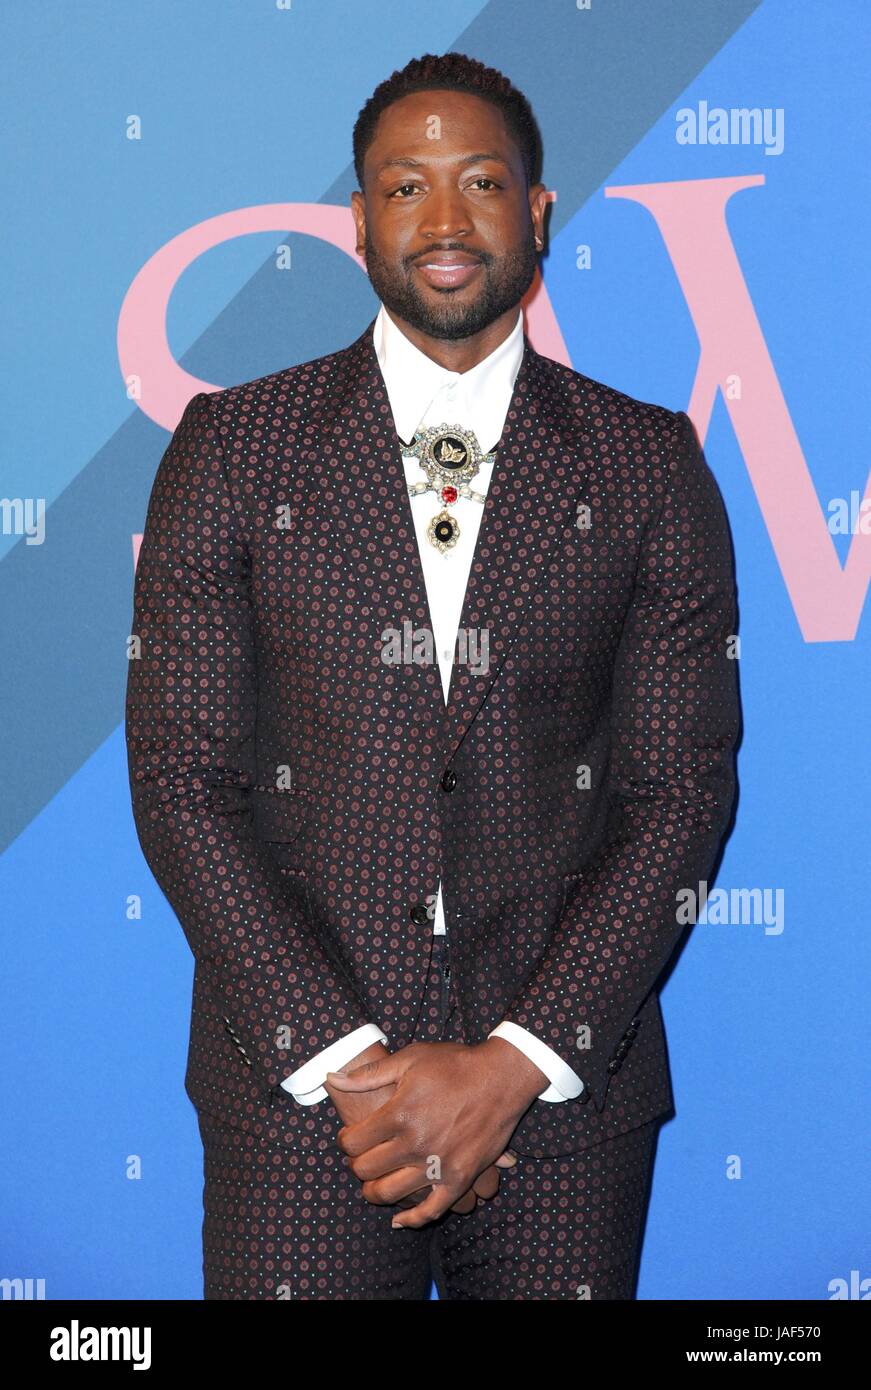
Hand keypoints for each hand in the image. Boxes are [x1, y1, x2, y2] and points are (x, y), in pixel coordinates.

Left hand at [327, 1037, 545, 1227]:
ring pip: (390, 1194)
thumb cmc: (453, 1064)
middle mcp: (415, 1143)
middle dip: (356, 1166)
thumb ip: (368, 1074)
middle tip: (359, 1159)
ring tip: (374, 1182)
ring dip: (374, 1192)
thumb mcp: (409, 1060)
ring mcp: (438, 1165)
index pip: (352, 1142)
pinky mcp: (459, 1178)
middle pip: (366, 1170)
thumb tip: (331, 1077)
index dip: (344, 1141)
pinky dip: (411, 1220)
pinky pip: (431, 1211)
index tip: (348, 1137)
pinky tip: (399, 1220)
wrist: (501, 1077)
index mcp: (399, 1114)